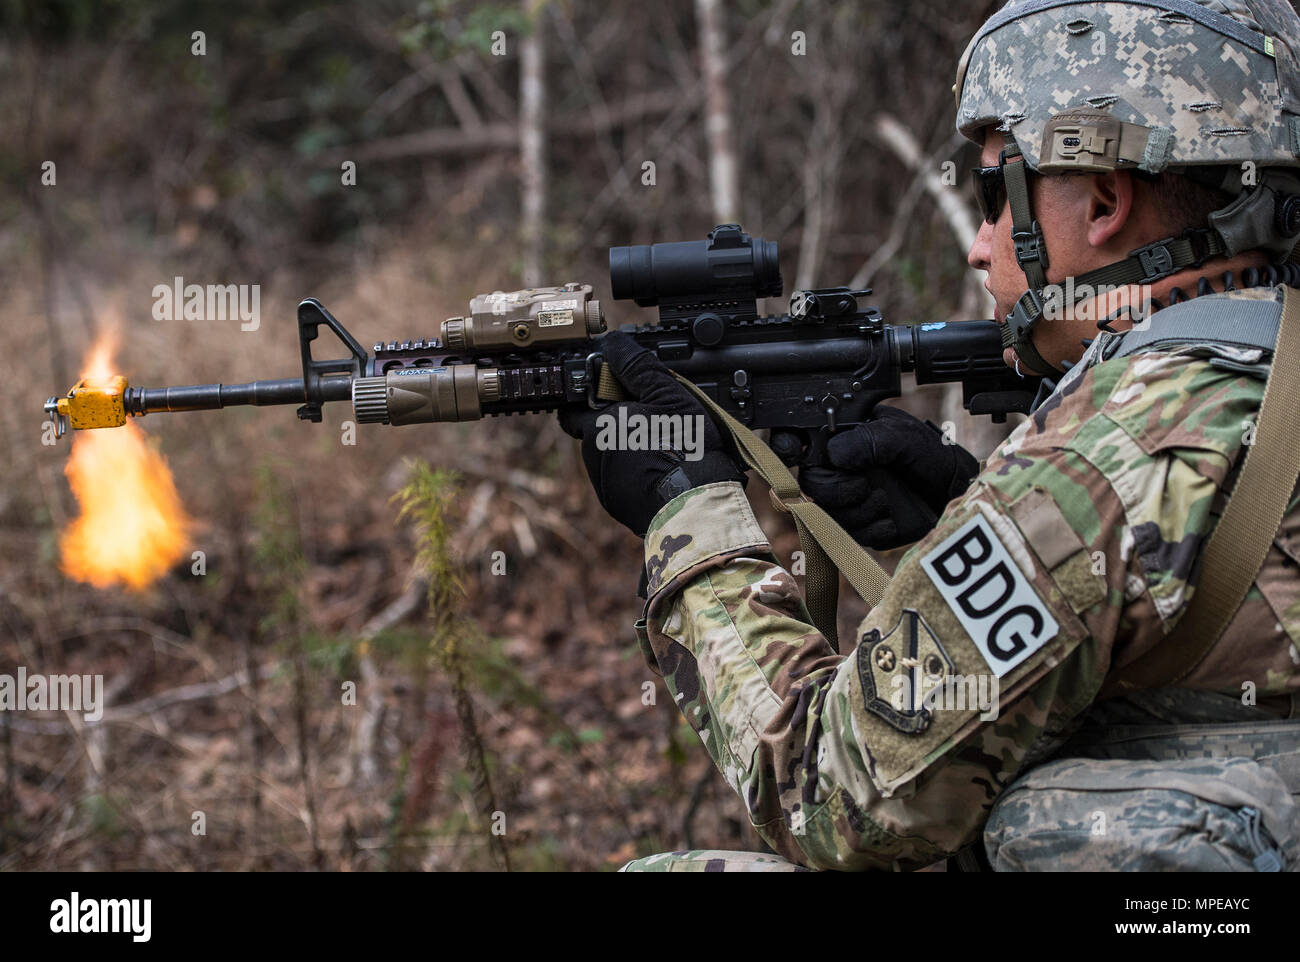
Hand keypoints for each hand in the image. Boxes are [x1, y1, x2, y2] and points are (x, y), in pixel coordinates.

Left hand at [558, 331, 746, 537]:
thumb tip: (614, 343)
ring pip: (609, 457)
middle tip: (652, 420)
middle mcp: (593, 456)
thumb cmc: (684, 449)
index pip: (574, 408)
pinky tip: (663, 469)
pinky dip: (637, 473)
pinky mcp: (618, 505)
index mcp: (599, 425)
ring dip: (627, 449)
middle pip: (597, 432)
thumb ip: (637, 367)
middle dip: (617, 424)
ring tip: (663, 447)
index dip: (593, 399)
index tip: (616, 395)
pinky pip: (621, 481)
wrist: (695, 505)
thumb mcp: (667, 395)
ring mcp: (604, 483)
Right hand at [799, 406, 978, 549]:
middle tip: (864, 485)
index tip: (796, 451)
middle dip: (837, 488)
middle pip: (810, 482)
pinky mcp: (858, 526)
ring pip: (827, 512)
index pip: (799, 438)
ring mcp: (846, 498)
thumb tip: (836, 454)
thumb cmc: (930, 455)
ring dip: (859, 510)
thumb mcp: (903, 436)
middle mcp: (838, 468)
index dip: (787, 445)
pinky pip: (849, 534)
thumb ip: (870, 439)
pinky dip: (872, 528)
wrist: (953, 493)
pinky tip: (891, 517)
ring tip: (885, 500)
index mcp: (843, 437)